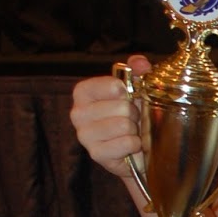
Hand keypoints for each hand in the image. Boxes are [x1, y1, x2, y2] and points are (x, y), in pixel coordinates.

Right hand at [70, 54, 150, 182]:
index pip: (113, 85)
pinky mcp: (96, 154)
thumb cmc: (131, 116)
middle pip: (122, 107)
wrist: (134, 150)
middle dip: (134, 113)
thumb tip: (140, 62)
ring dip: (134, 130)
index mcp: (83, 92)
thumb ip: (138, 70)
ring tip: (130, 132)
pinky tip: (129, 146)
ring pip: (124, 125)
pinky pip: (126, 144)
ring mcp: (84, 135)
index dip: (128, 92)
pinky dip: (134, 145)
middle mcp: (78, 113)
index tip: (128, 97)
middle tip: (131, 119)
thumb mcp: (136, 89)